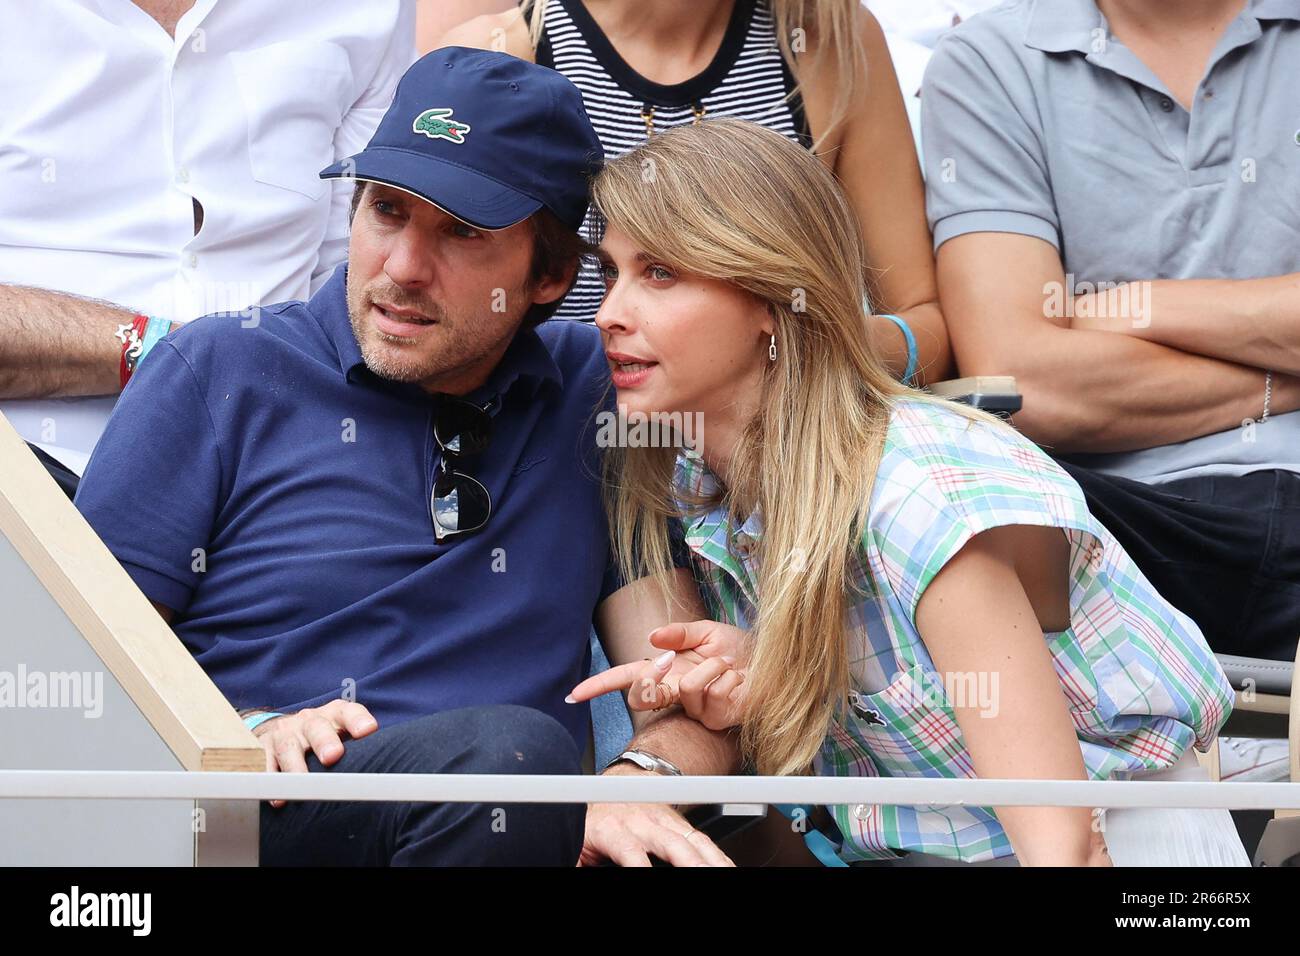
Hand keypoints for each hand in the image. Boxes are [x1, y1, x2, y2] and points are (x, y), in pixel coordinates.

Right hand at [251, 700, 378, 807]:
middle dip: (325, 741)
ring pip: (289, 748)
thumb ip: (361, 745)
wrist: (279, 730)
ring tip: (301, 784)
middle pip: (317, 727)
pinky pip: (263, 763)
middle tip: (333, 756)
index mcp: (333, 715)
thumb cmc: (322, 736)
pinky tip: (275, 794)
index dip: (358, 720)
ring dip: (295, 766)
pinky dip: (268, 778)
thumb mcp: (341, 732)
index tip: (369, 730)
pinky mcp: (263, 749)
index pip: (348, 712)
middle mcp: (309, 721)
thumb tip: (392, 764)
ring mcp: (285, 734)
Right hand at [568, 620, 748, 730]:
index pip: (627, 679)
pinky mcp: (714, 718)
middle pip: (642, 695)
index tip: (574, 694)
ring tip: (728, 668)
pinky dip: (730, 678)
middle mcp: (676, 692)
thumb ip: (679, 633)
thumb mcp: (707, 631)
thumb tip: (652, 637)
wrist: (773, 665)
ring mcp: (694, 709)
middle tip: (672, 663)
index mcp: (667, 671)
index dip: (599, 686)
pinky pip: (713, 692)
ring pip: (688, 686)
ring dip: (713, 667)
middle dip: (653, 677)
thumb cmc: (741, 651)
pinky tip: (739, 682)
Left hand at [580, 767, 733, 866]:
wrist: (621, 783)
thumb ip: (577, 858)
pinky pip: (704, 841)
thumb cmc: (598, 819)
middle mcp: (643, 822)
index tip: (644, 878)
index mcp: (613, 829)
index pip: (629, 850)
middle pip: (671, 844)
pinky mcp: (682, 825)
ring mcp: (666, 821)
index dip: (638, 867)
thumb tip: (566, 861)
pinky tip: (727, 866)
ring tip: (725, 873)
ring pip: (693, 841)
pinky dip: (718, 856)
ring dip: (711, 860)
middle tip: (700, 876)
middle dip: (688, 864)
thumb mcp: (578, 841)